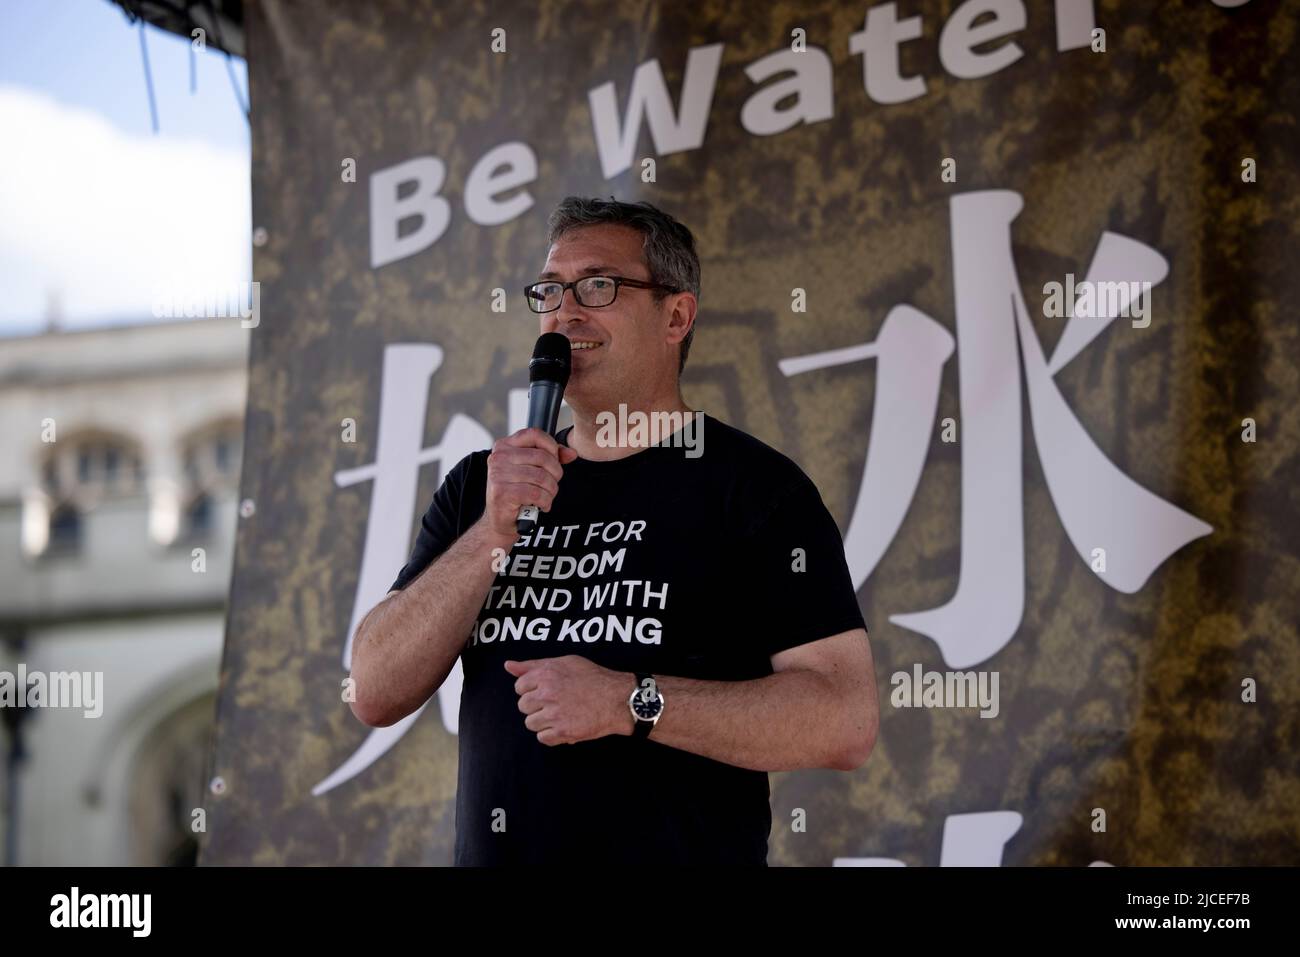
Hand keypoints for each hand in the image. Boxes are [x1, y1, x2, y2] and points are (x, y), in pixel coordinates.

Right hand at [483, 428, 578, 543]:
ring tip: (546, 497)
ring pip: (542, 477)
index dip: (552, 446)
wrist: (500, 520)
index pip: (535, 434)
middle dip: (555, 474)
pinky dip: (545, 502)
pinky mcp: (502, 493)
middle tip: (551, 485)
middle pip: (542, 457)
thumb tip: (571, 453)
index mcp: (504, 446)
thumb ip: (551, 458)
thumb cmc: (517, 492)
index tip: (555, 461)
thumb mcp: (532, 470)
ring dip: (551, 491)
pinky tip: (542, 505)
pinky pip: (537, 493)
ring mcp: (498, 474)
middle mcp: (499, 457)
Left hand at [504, 656, 631, 745]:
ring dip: (543, 721)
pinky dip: (552, 735)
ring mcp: (554, 714)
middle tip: (555, 703)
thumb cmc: (593, 677)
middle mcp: (547, 694)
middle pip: (523, 706)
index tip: (546, 691)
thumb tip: (508, 666)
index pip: (519, 687)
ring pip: (531, 723)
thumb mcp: (564, 662)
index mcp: (545, 675)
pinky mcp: (563, 732)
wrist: (617, 699)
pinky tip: (564, 725)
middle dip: (536, 706)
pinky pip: (542, 738)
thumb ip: (533, 665)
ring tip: (561, 715)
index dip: (532, 690)